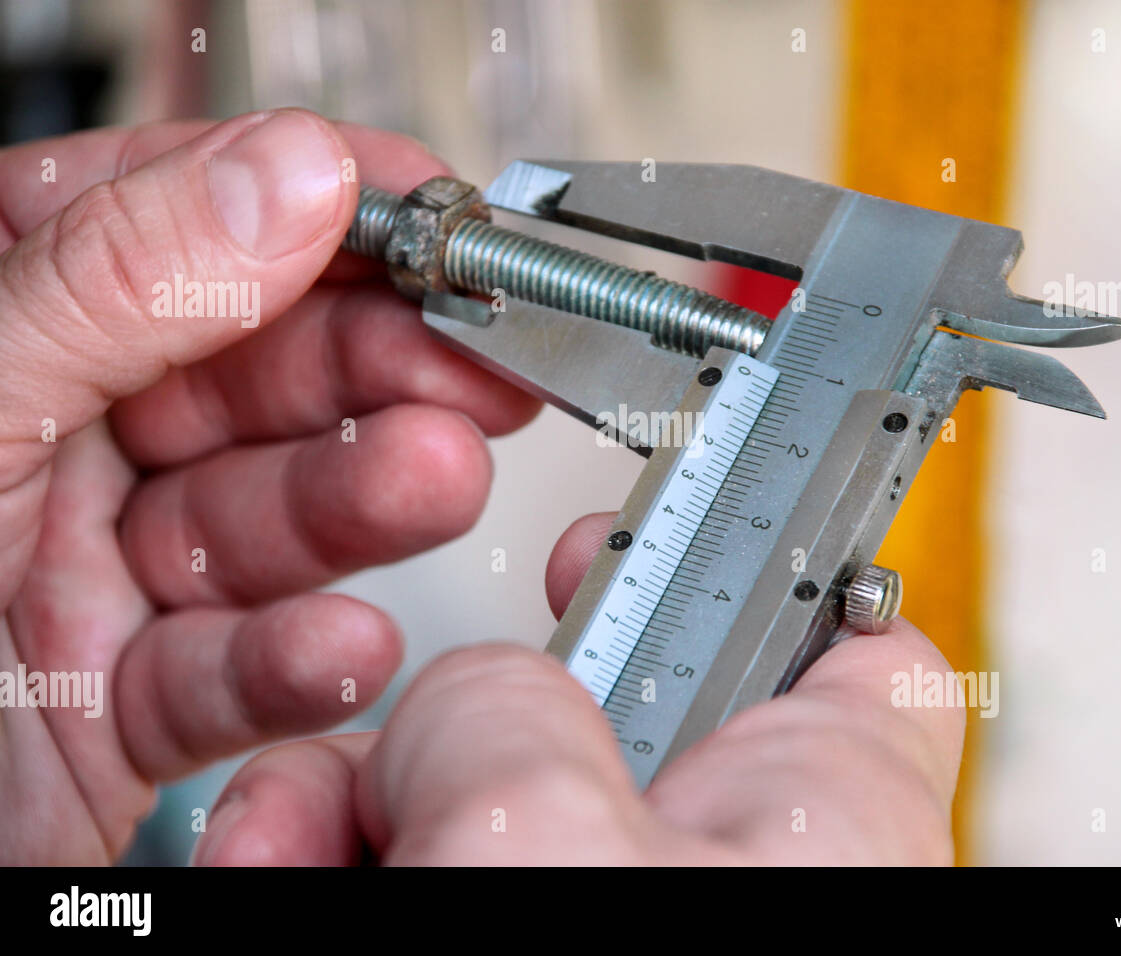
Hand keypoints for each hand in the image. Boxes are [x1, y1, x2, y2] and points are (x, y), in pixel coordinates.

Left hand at [0, 110, 538, 862]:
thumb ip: (116, 285)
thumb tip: (288, 181)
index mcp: (3, 323)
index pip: (175, 219)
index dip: (312, 201)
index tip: (423, 209)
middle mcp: (55, 437)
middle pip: (253, 375)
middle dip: (375, 366)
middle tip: (471, 358)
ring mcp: (96, 566)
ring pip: (264, 519)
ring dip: (361, 504)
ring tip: (433, 478)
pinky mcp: (125, 695)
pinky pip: (230, 671)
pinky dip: (296, 665)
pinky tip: (342, 642)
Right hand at [194, 514, 964, 864]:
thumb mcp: (557, 843)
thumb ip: (503, 714)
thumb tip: (456, 709)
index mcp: (819, 805)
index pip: (850, 630)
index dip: (769, 553)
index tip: (696, 504)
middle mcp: (737, 866)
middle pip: (603, 710)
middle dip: (458, 715)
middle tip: (389, 748)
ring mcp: (639, 913)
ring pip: (494, 809)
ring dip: (361, 813)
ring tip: (293, 849)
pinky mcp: (545, 939)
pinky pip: (446, 876)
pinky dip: (356, 869)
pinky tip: (297, 877)